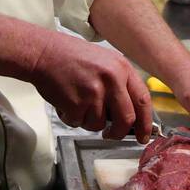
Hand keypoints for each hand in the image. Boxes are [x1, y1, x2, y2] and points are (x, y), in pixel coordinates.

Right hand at [29, 30, 152, 140]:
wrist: (43, 53)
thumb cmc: (71, 57)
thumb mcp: (105, 62)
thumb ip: (120, 84)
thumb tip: (130, 116)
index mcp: (122, 68)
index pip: (143, 101)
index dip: (145, 123)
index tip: (143, 136)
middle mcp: (111, 80)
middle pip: (126, 119)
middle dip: (118, 132)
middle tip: (110, 134)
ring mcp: (94, 92)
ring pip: (100, 124)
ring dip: (88, 120)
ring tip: (78, 102)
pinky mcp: (76, 103)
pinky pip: (80, 123)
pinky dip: (72, 118)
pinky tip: (67, 102)